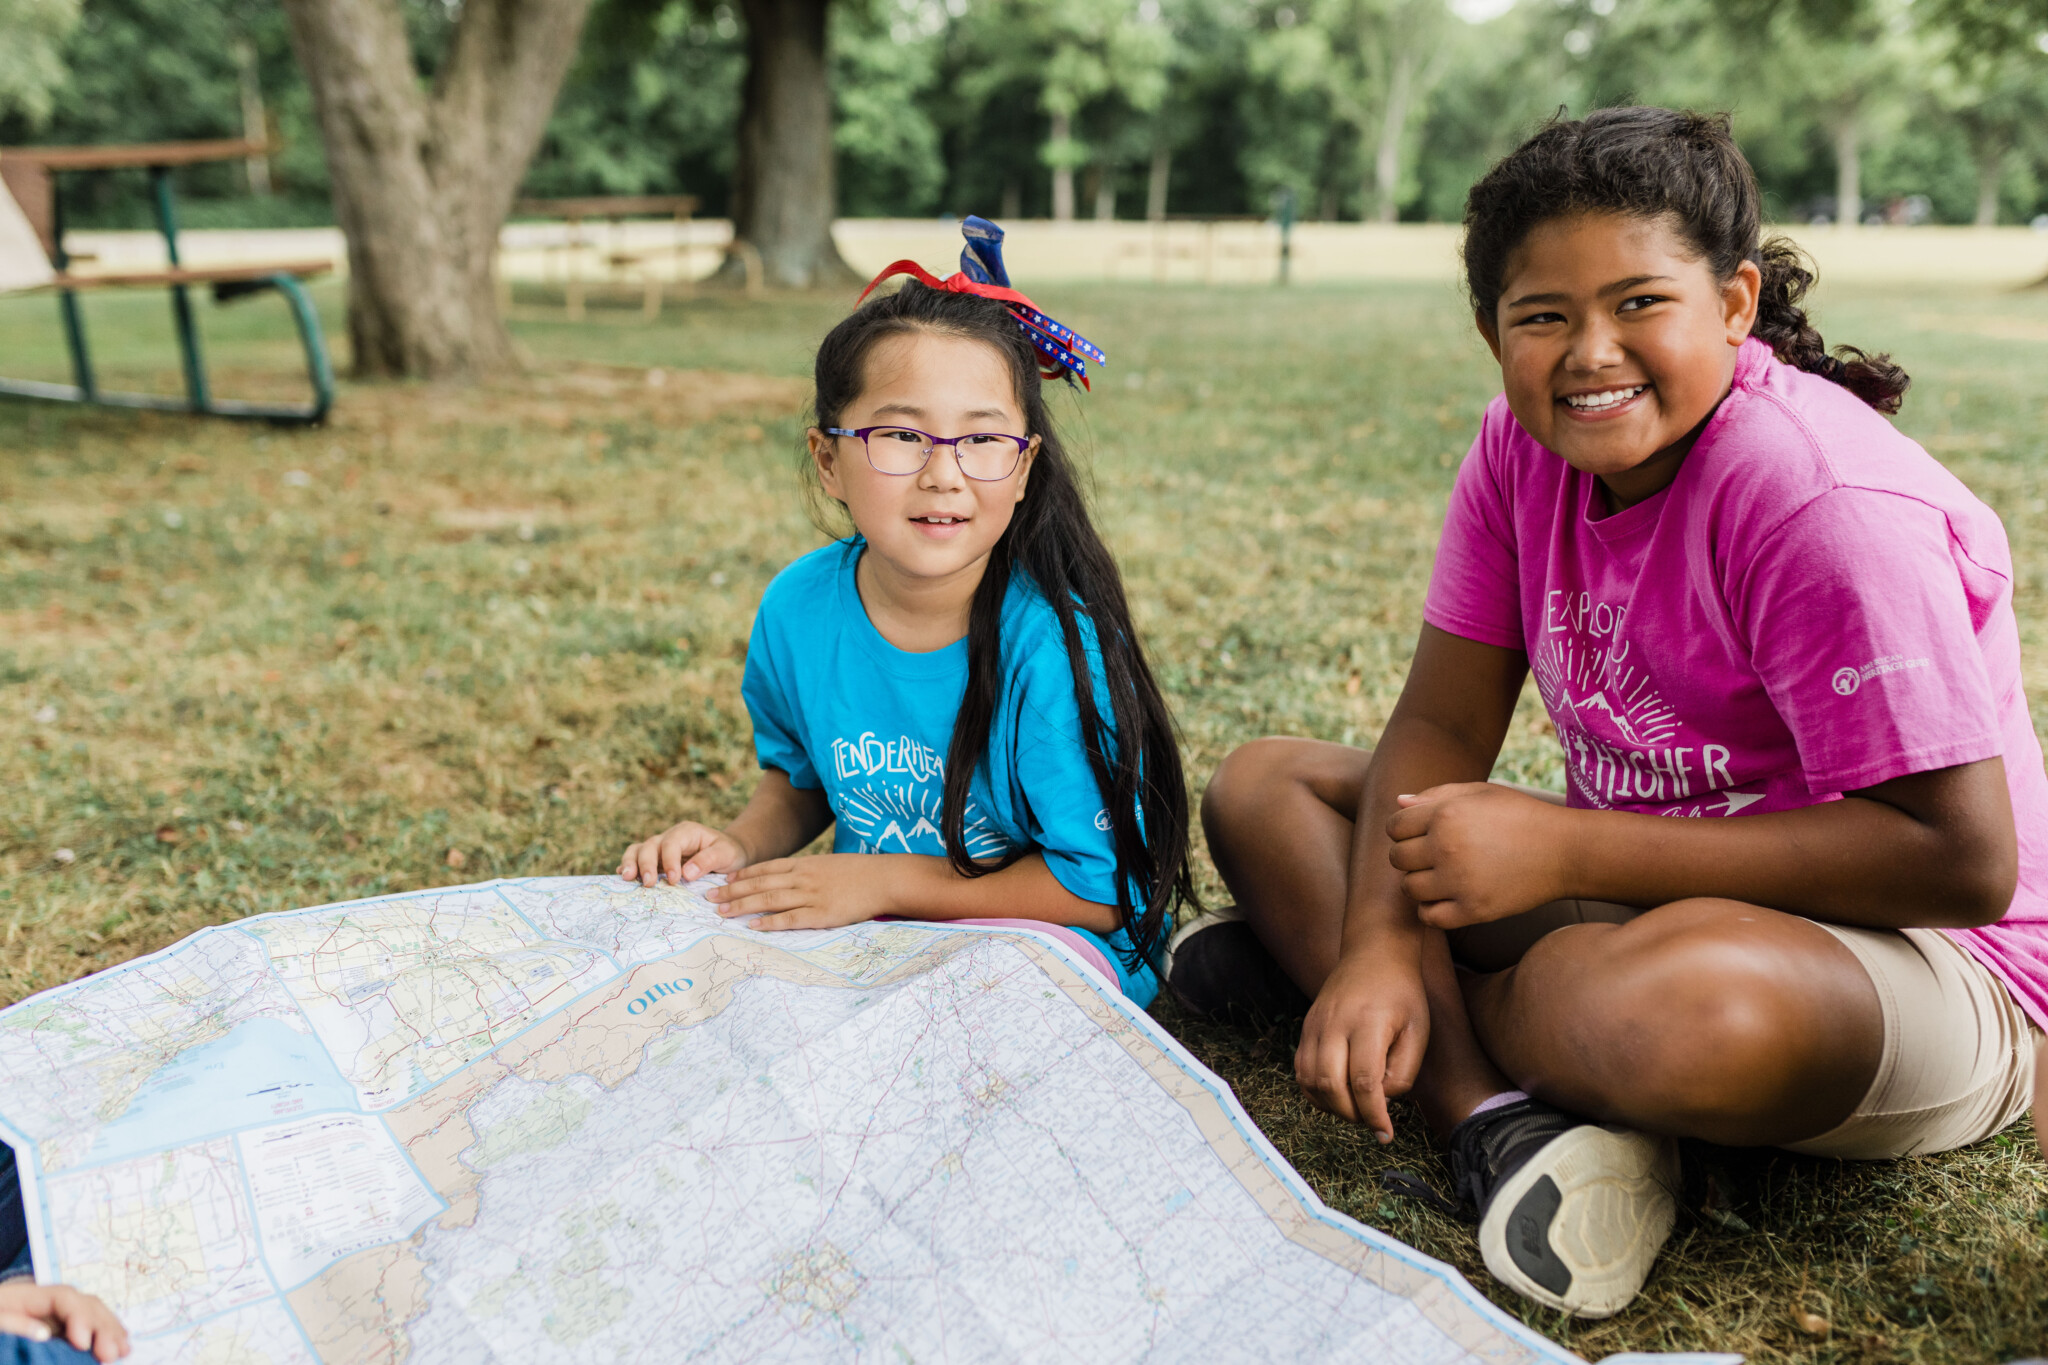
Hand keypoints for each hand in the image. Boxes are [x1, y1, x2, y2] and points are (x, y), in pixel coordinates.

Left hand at [0, 1280, 129, 1360]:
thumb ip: (13, 1326)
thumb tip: (45, 1332)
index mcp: (27, 1296)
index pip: (65, 1297)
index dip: (79, 1317)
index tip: (82, 1343)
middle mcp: (46, 1301)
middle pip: (85, 1304)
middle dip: (103, 1328)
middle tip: (111, 1355)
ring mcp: (53, 1315)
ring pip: (93, 1314)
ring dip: (111, 1331)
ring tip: (123, 1352)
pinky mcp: (56, 1330)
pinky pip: (89, 1326)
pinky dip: (107, 1334)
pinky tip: (121, 1346)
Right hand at [618, 821, 751, 886]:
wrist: (729, 853)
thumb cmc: (728, 852)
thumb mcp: (725, 854)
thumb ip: (707, 860)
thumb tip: (686, 874)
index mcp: (686, 832)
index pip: (672, 844)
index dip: (670, 861)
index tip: (674, 880)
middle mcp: (670, 837)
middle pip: (650, 845)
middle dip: (646, 864)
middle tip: (648, 883)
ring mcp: (660, 848)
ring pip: (638, 850)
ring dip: (631, 863)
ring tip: (627, 878)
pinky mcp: (655, 860)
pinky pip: (637, 860)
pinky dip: (628, 867)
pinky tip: (623, 878)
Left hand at [708, 853, 899, 930]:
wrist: (884, 878)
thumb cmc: (860, 874)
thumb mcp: (830, 866)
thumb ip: (809, 872)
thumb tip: (791, 880)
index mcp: (805, 865)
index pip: (765, 868)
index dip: (742, 875)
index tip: (723, 881)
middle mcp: (803, 877)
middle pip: (760, 883)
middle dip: (732, 891)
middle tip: (709, 898)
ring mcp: (811, 895)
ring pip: (769, 899)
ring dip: (742, 905)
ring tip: (721, 912)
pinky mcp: (821, 913)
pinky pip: (790, 918)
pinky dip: (769, 922)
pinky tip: (752, 926)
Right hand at [1295, 947, 1430, 1140]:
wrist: (1374, 952)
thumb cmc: (1402, 993)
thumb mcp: (1419, 1030)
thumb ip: (1403, 1070)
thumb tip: (1380, 1101)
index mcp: (1368, 1023)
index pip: (1365, 1082)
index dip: (1375, 1115)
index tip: (1386, 1134)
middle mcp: (1334, 1023)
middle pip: (1332, 1085)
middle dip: (1352, 1114)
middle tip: (1372, 1120)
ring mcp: (1315, 1025)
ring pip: (1310, 1081)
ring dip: (1332, 1106)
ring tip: (1356, 1108)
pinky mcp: (1305, 1027)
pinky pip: (1301, 1070)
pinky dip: (1315, 1092)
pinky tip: (1336, 1095)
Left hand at [1386, 782, 1571, 928]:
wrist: (1565, 851)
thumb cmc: (1520, 816)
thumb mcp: (1480, 793)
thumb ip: (1436, 795)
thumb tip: (1399, 803)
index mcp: (1446, 815)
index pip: (1394, 827)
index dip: (1404, 829)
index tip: (1422, 833)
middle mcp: (1447, 847)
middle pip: (1397, 858)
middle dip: (1409, 855)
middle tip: (1433, 855)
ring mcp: (1459, 882)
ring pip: (1409, 888)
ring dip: (1419, 882)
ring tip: (1441, 876)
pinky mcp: (1473, 910)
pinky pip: (1428, 916)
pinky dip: (1431, 909)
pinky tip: (1447, 897)